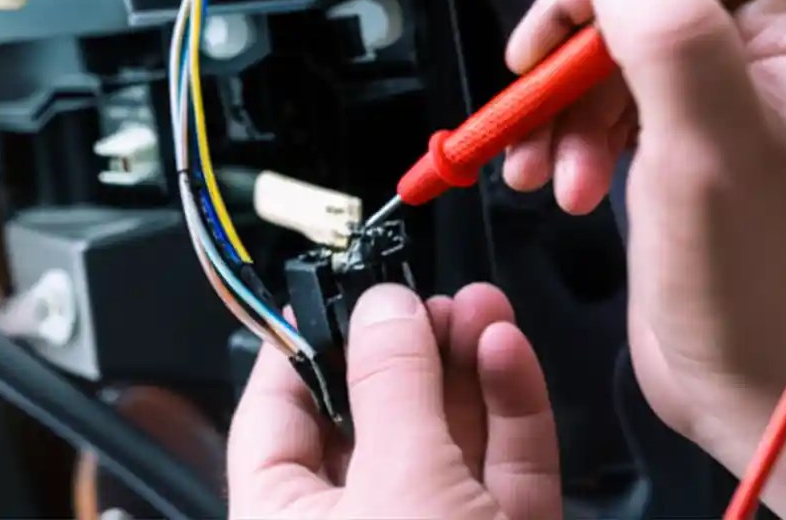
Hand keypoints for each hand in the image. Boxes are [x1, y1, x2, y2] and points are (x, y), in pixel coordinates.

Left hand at [227, 283, 560, 518]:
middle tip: (428, 293)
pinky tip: (505, 348)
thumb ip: (393, 385)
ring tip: (479, 302)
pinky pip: (503, 465)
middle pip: (374, 418)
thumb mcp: (400, 483)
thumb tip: (383, 306)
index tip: (338, 289)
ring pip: (447, 435)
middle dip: (408, 346)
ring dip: (466, 362)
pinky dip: (510, 407)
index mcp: (286, 518)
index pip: (276, 416)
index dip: (306, 346)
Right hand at [503, 0, 785, 498]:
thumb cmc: (759, 290)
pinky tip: (555, 184)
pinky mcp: (675, 140)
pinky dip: (562, 139)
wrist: (758, 387)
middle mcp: (763, 54)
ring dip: (558, 107)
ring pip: (607, 50)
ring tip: (541, 171)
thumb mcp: (710, 153)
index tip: (563, 30)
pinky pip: (600, 102)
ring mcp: (715, 98)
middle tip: (530, 101)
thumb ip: (672, 41)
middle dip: (573, 53)